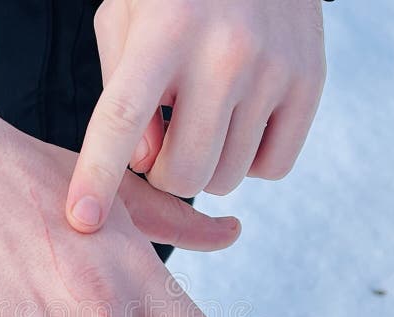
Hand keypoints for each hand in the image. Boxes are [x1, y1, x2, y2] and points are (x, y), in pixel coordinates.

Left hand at [66, 0, 326, 231]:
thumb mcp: (125, 20)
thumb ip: (122, 94)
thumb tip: (147, 163)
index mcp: (165, 31)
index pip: (123, 119)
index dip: (98, 176)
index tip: (82, 220)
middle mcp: (225, 52)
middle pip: (183, 174)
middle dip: (164, 175)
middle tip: (164, 143)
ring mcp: (274, 69)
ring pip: (226, 179)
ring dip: (205, 166)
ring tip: (204, 119)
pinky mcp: (311, 82)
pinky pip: (272, 169)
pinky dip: (250, 161)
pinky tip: (241, 122)